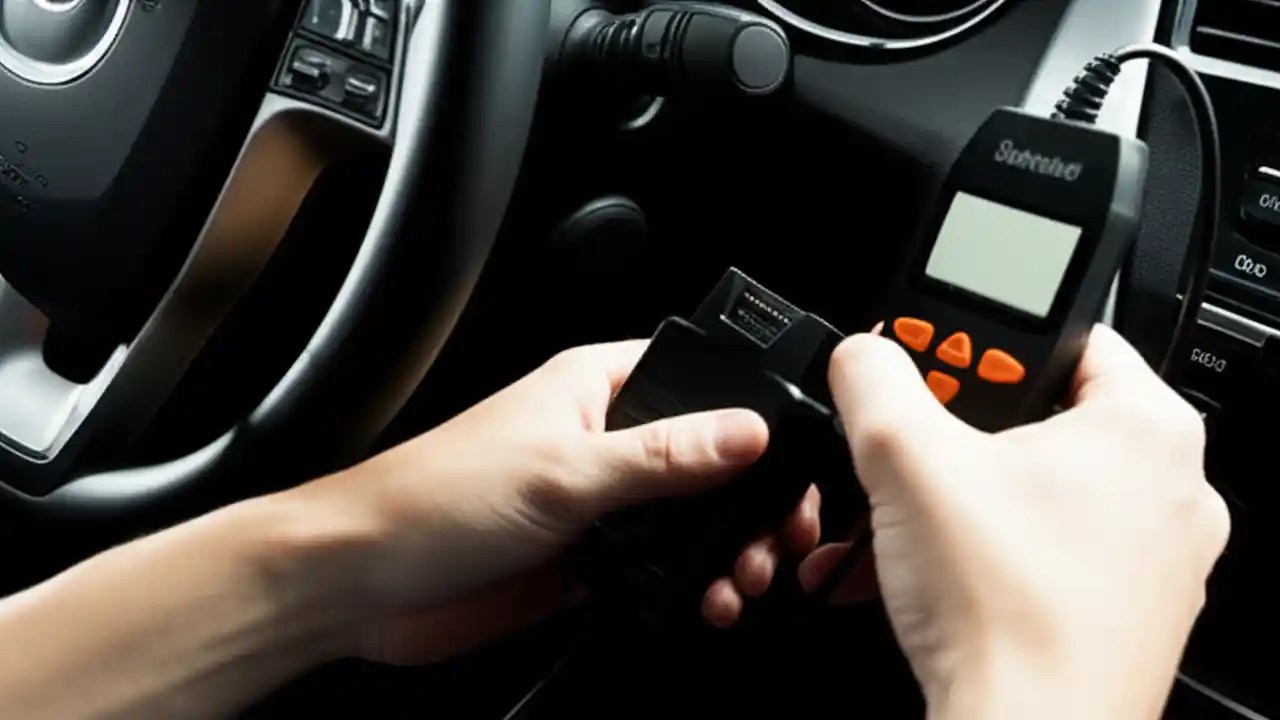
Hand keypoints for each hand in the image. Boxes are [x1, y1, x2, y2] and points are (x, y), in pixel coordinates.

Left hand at [288, 341, 817, 664]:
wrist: (363, 582)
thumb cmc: (433, 497)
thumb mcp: (564, 472)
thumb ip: (664, 456)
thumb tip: (747, 432)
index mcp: (595, 386)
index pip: (699, 375)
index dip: (751, 409)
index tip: (789, 456)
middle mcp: (601, 438)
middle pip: (707, 457)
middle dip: (750, 498)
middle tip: (777, 534)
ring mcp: (595, 501)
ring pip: (688, 519)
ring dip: (723, 550)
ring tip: (738, 578)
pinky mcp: (584, 557)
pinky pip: (657, 568)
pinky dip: (686, 587)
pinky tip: (698, 601)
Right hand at [805, 325, 1229, 718]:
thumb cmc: (1006, 611)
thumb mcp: (906, 458)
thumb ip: (875, 381)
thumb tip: (863, 355)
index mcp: (1146, 427)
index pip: (1066, 336)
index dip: (983, 344)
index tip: (934, 369)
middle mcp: (1172, 489)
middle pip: (1039, 420)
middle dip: (953, 438)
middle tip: (906, 454)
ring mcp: (1156, 558)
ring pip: (1033, 495)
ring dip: (954, 502)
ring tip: (899, 526)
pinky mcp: (1126, 612)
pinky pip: (1043, 553)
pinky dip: (981, 553)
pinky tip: (924, 575)